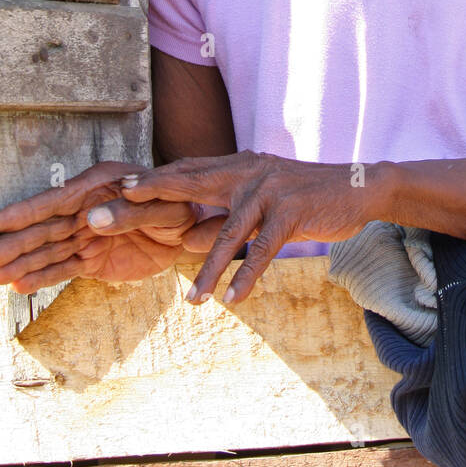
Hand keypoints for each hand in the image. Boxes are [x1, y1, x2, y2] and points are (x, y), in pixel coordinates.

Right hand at [0, 161, 197, 291]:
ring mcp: (87, 237)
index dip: (29, 211)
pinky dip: (43, 278)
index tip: (1, 221)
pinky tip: (20, 285)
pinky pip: (64, 269)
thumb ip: (131, 212)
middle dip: (18, 244)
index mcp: (99, 187)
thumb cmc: (180, 206)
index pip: (59, 199)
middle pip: (46, 229)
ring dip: (24, 264)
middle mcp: (87, 210)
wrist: (192, 230)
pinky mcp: (93, 261)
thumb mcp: (164, 206)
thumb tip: (93, 219)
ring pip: (50, 252)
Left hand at [120, 151, 382, 304]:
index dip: (152, 180)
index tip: (116, 187)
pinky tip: (233, 298)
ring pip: (227, 234)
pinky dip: (246, 276)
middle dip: (147, 200)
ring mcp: (269, 190)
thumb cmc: (306, 195)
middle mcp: (247, 172)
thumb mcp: (261, 201)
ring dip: (207, 270)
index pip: (186, 171)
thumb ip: (224, 215)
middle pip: (189, 186)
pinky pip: (262, 250)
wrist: (358, 187)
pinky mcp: (290, 211)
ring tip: (191, 300)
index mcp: (238, 166)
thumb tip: (185, 239)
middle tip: (107, 211)